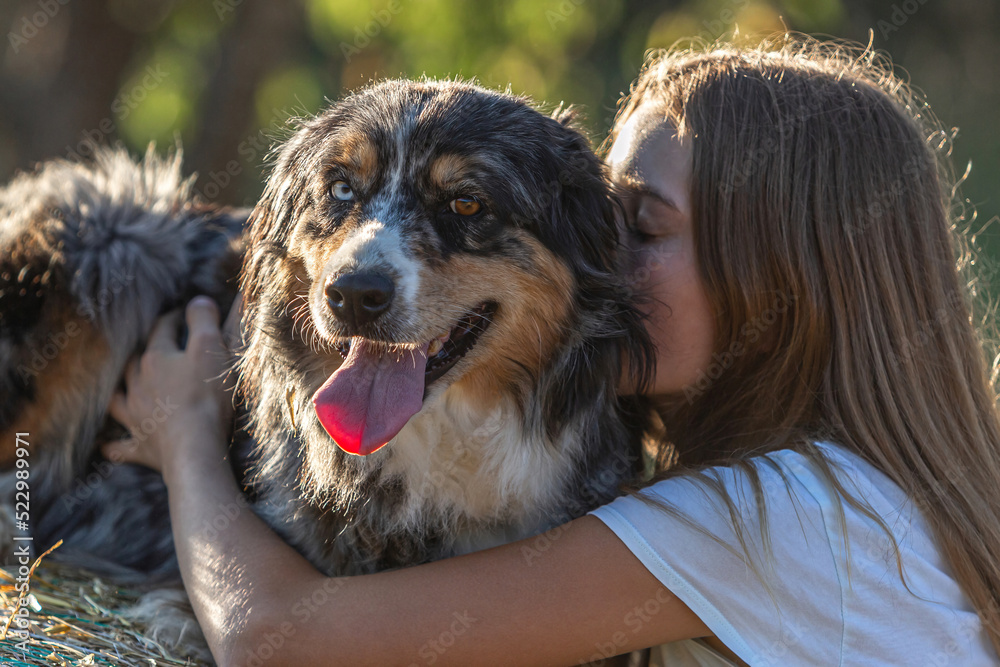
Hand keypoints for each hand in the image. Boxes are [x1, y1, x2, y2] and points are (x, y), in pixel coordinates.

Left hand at [104, 296, 233, 477]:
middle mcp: (139, 384)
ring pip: (118, 399)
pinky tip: (108, 445)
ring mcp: (136, 416)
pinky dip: (114, 445)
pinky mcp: (141, 446)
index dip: (174, 319)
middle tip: (154, 347)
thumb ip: (204, 320)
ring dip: (119, 391)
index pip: (162, 329)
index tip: (185, 315)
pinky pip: (120, 446)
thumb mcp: (212, 348)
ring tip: (122, 387)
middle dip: (144, 351)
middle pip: (135, 362)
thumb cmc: (206, 396)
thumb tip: (198, 300)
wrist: (195, 447)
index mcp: (157, 358)